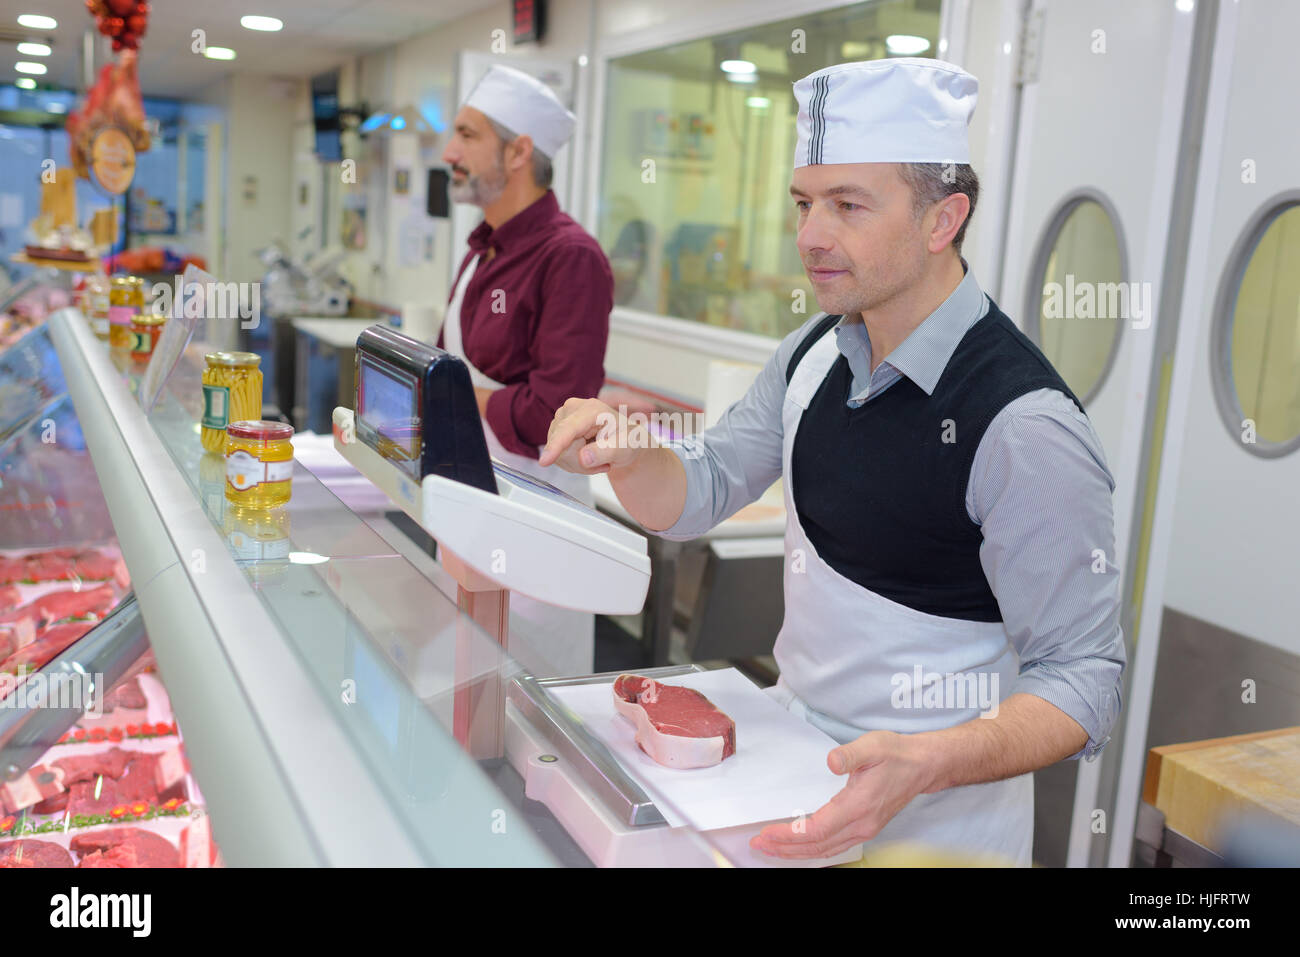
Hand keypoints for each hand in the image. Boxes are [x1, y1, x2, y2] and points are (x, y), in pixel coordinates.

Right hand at [537, 397, 651, 474]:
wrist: (624, 438)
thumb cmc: (627, 439)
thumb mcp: (626, 447)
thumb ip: (607, 452)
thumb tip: (584, 458)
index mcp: (591, 409)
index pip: (568, 429)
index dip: (556, 446)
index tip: (544, 462)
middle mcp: (572, 409)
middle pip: (561, 446)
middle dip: (580, 462)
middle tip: (604, 463)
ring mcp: (561, 419)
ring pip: (557, 453)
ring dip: (578, 464)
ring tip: (598, 458)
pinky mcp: (556, 429)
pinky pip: (556, 456)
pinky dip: (573, 463)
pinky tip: (588, 456)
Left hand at [749, 730, 935, 859]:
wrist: (922, 766)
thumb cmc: (897, 754)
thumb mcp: (873, 745)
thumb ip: (850, 755)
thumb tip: (831, 762)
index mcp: (859, 806)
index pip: (817, 830)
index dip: (789, 835)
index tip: (766, 832)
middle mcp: (862, 824)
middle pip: (817, 847)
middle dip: (785, 848)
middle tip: (758, 844)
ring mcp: (865, 829)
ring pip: (825, 850)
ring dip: (796, 852)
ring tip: (771, 848)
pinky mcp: (865, 828)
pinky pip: (833, 847)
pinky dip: (812, 850)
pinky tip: (799, 847)